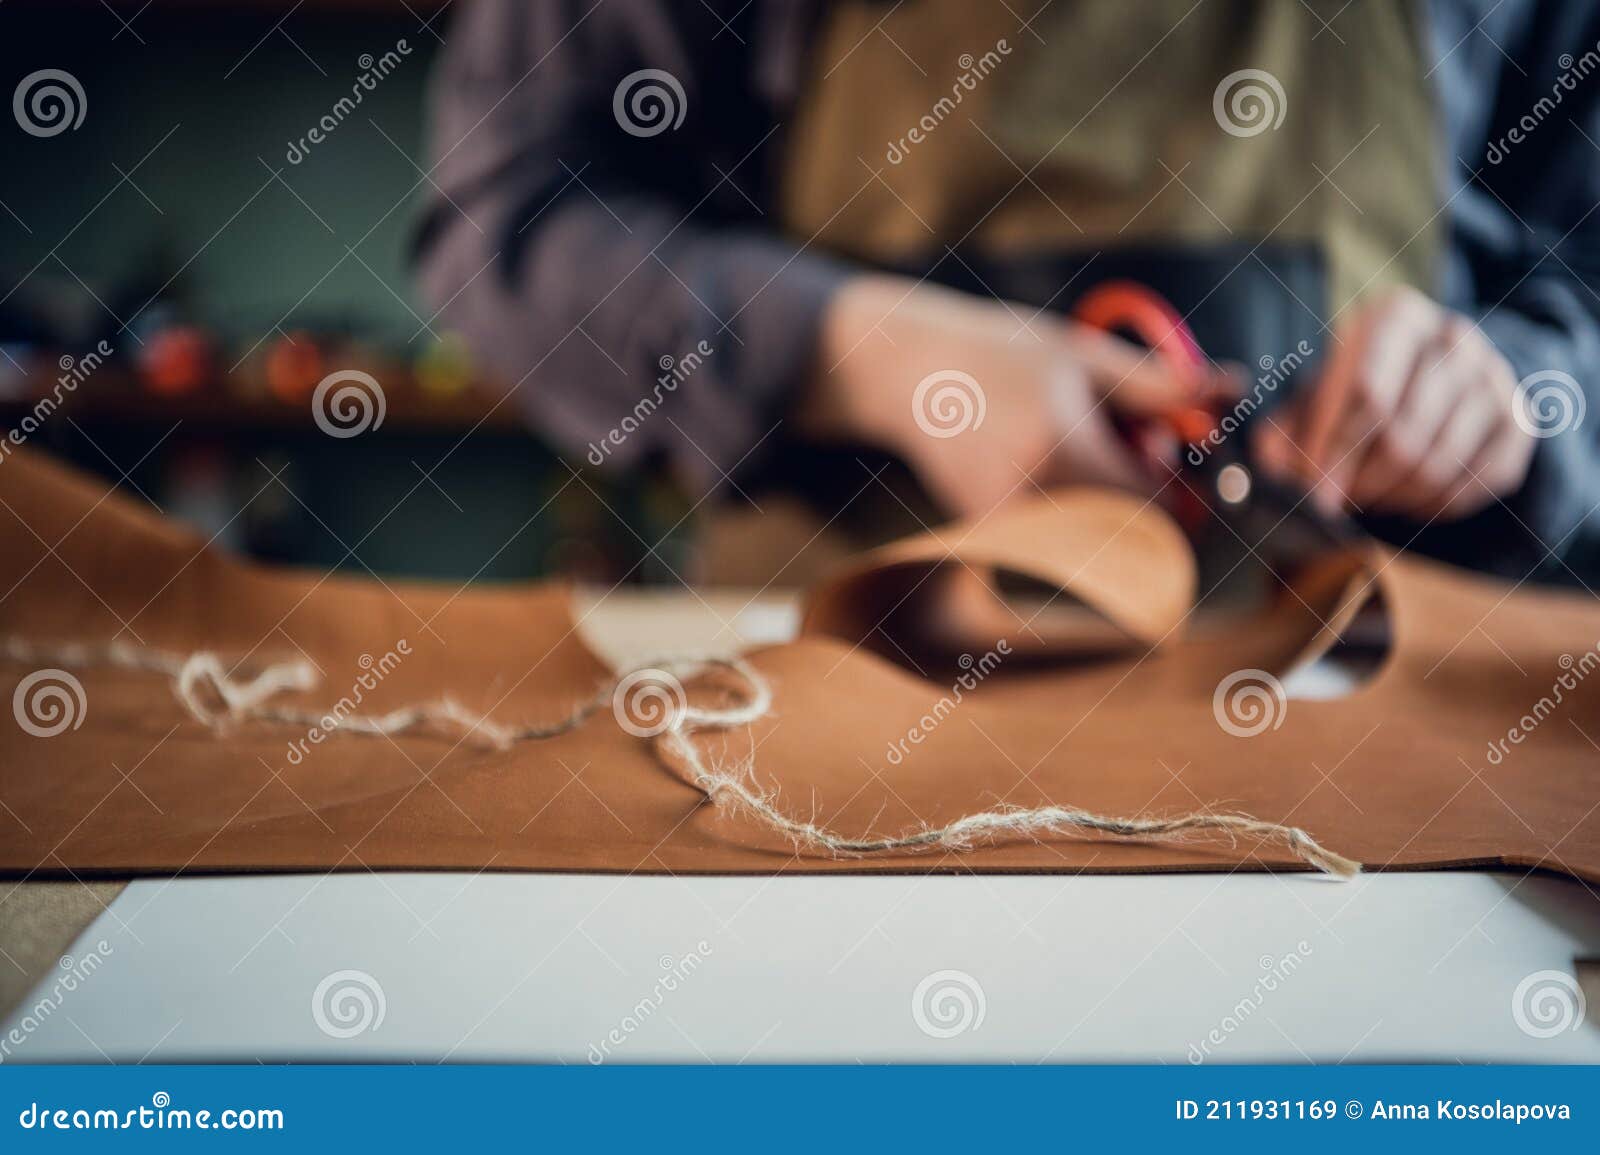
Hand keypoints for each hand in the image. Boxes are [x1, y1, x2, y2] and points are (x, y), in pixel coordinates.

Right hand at [802, 274, 1230, 518]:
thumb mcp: (1084, 356)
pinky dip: (1071, 508)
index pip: (1159, 509)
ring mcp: (1010, 526)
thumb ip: (1162, 383)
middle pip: (1131, 533)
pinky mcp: (992, 535)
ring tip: (1078, 448)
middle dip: (1143, 495)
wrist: (907, 374)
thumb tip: (1233, 389)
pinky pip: (1060, 539)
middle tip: (1124, 444)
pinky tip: (1040, 462)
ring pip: (1097, 540)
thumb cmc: (999, 354)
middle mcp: (1037, 501)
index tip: (1165, 447)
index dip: (1176, 482)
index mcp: (1067, 454)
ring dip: (1109, 504)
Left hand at [1252, 286, 1533, 521]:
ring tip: (1366, 498)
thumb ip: (1287, 429)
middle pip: (1403, 432)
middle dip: (1362, 481)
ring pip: (1438, 463)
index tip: (1315, 499)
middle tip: (1338, 502)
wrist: (1436, 378)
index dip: (1336, 453)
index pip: (1367, 393)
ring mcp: (1494, 377)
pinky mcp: (1518, 420)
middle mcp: (1453, 338)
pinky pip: (1475, 482)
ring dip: (1392, 496)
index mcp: (1396, 318)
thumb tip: (1274, 470)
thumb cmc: (1359, 389)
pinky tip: (1405, 499)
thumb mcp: (1318, 395)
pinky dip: (1432, 504)